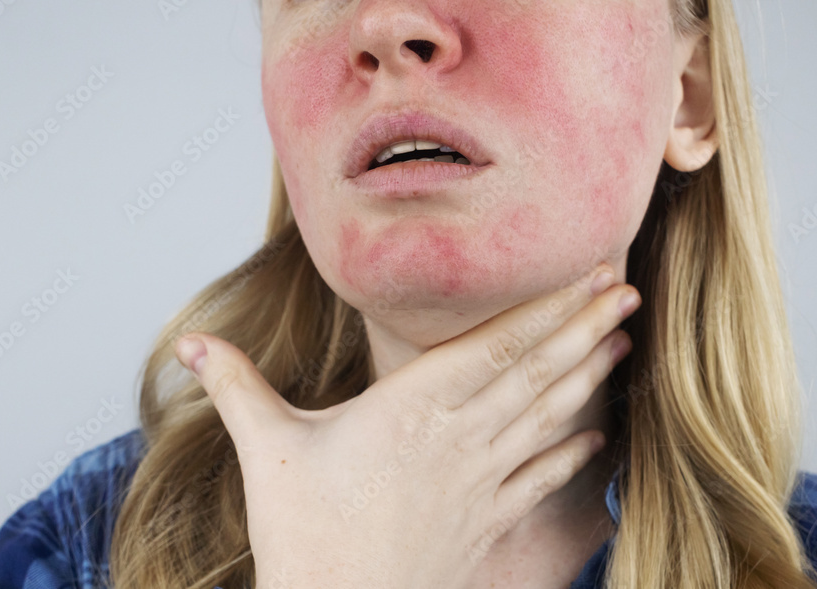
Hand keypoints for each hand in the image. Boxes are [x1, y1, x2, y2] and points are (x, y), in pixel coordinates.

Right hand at [173, 263, 639, 588]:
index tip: (591, 275)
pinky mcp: (487, 521)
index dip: (549, 307)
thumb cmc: (303, 537)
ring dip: (589, 376)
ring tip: (622, 341)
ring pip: (548, 417)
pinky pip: (542, 478)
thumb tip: (189, 344)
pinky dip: (573, 452)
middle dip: (586, 326)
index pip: (496, 344)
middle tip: (627, 287)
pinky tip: (598, 434)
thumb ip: (235, 386)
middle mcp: (458, 438)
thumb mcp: (265, 450)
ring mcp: (480, 481)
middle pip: (535, 371)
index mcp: (411, 409)